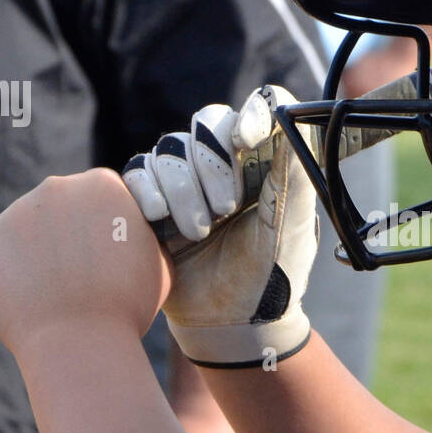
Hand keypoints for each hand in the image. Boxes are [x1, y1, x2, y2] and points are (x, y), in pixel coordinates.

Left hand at [0, 169, 170, 357]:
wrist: (81, 344)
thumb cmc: (127, 307)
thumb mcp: (158, 260)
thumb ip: (140, 235)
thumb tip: (133, 234)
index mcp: (103, 185)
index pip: (101, 196)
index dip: (105, 226)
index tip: (106, 252)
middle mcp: (56, 187)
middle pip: (60, 206)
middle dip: (67, 233)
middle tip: (79, 274)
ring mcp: (15, 212)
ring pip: (25, 229)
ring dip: (35, 251)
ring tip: (52, 291)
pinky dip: (5, 272)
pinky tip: (26, 297)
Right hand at [122, 86, 317, 366]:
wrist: (233, 324)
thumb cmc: (272, 274)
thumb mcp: (290, 222)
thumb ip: (293, 169)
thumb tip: (290, 118)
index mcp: (267, 161)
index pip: (261, 107)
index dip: (252, 112)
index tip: (245, 140)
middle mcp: (226, 163)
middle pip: (209, 123)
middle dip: (213, 164)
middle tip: (226, 208)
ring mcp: (187, 180)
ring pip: (171, 149)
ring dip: (184, 187)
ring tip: (200, 231)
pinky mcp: (154, 201)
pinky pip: (138, 172)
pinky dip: (147, 189)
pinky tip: (158, 217)